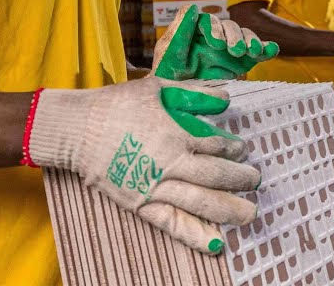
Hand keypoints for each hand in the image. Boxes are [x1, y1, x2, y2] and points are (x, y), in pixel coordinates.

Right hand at [27, 78, 259, 253]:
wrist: (77, 129)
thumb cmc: (117, 105)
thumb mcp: (157, 89)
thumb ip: (193, 94)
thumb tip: (225, 98)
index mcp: (176, 133)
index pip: (217, 145)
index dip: (235, 149)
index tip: (243, 150)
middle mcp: (170, 162)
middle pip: (215, 176)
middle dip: (241, 179)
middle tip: (255, 181)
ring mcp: (155, 186)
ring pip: (200, 202)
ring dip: (229, 209)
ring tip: (250, 214)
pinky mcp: (140, 203)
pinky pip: (172, 223)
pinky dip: (194, 234)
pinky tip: (215, 243)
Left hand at [153, 5, 278, 80]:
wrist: (179, 97)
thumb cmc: (168, 74)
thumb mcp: (168, 53)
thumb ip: (179, 31)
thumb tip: (193, 7)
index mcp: (196, 29)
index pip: (208, 21)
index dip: (214, 28)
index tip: (216, 43)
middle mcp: (215, 34)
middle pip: (229, 26)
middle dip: (234, 36)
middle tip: (235, 50)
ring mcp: (230, 47)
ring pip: (244, 36)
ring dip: (250, 41)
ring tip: (251, 52)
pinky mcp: (243, 60)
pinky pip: (256, 51)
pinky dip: (265, 49)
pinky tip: (271, 50)